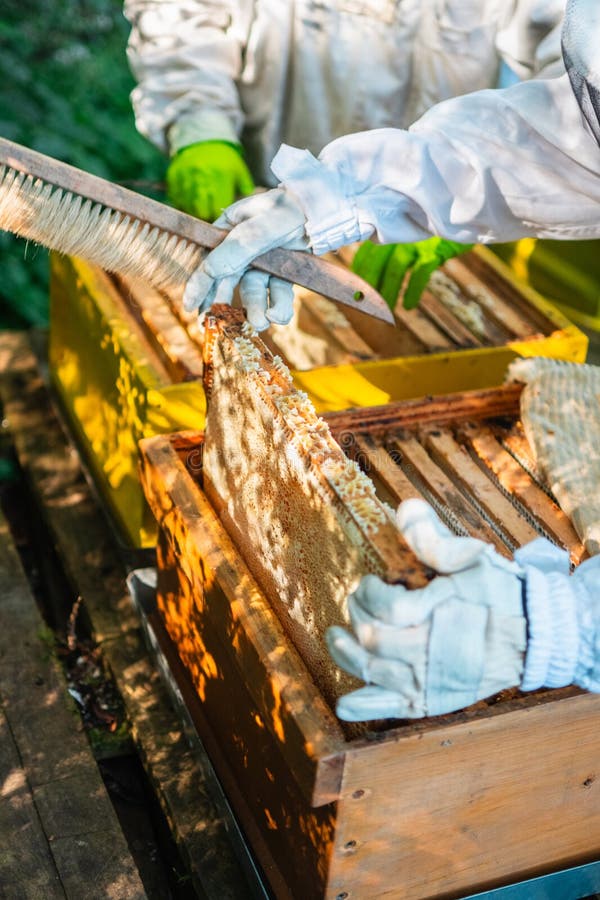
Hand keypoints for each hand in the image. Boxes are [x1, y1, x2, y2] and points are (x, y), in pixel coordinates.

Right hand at [166, 141, 254, 222]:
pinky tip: (189, 198)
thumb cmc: (224, 158)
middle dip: (206, 216)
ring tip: (200, 206)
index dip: (218, 216)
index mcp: (220, 177)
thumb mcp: (239, 170)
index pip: (217, 209)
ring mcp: (185, 176)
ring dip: (193, 211)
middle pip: (201, 212)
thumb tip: (248, 206)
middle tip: (209, 212)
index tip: (219, 215)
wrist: (203, 136)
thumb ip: (245, 188)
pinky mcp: (173, 175)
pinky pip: (174, 198)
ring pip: (187, 207)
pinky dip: (181, 202)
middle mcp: (201, 177)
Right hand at [183, 187, 308, 330]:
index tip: (190, 307)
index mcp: (230, 228)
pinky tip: (280, 315)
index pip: (209, 260)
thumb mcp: (264, 224)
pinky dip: (278, 305)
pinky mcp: (282, 270)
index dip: (199, 285)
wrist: (329, 208)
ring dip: (256, 309)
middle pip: (227, 280)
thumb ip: (238, 247)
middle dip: (225, 305)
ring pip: (253, 290)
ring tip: (261, 323)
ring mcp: (263, 259)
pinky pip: (275, 292)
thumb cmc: (294, 207)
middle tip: (221, 327)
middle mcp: (243, 246)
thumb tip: (210, 271)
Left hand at [326, 498, 526, 720]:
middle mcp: (432, 652)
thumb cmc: (498, 592)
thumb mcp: (472, 557)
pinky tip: (345, 706)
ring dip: (348, 654)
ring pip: (375, 672)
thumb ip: (435, 539)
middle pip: (375, 640)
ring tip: (334, 637)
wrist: (533, 635)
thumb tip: (404, 510)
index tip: (370, 580)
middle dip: (358, 616)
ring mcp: (431, 680)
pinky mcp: (434, 699)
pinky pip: (394, 707)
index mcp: (440, 613)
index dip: (370, 593)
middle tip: (358, 601)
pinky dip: (367, 706)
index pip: (388, 608)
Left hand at [352, 237, 473, 309]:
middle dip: (368, 285)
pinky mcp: (434, 250)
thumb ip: (392, 247)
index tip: (351, 290)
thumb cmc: (433, 229)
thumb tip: (373, 273)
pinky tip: (409, 305)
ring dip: (389, 292)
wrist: (462, 214)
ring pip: (395, 270)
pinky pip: (420, 273)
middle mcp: (399, 235)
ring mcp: (415, 242)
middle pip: (376, 262)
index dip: (357, 273)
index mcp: (389, 231)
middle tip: (362, 305)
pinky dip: (413, 290)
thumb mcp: (409, 233)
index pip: (365, 253)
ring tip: (385, 311)